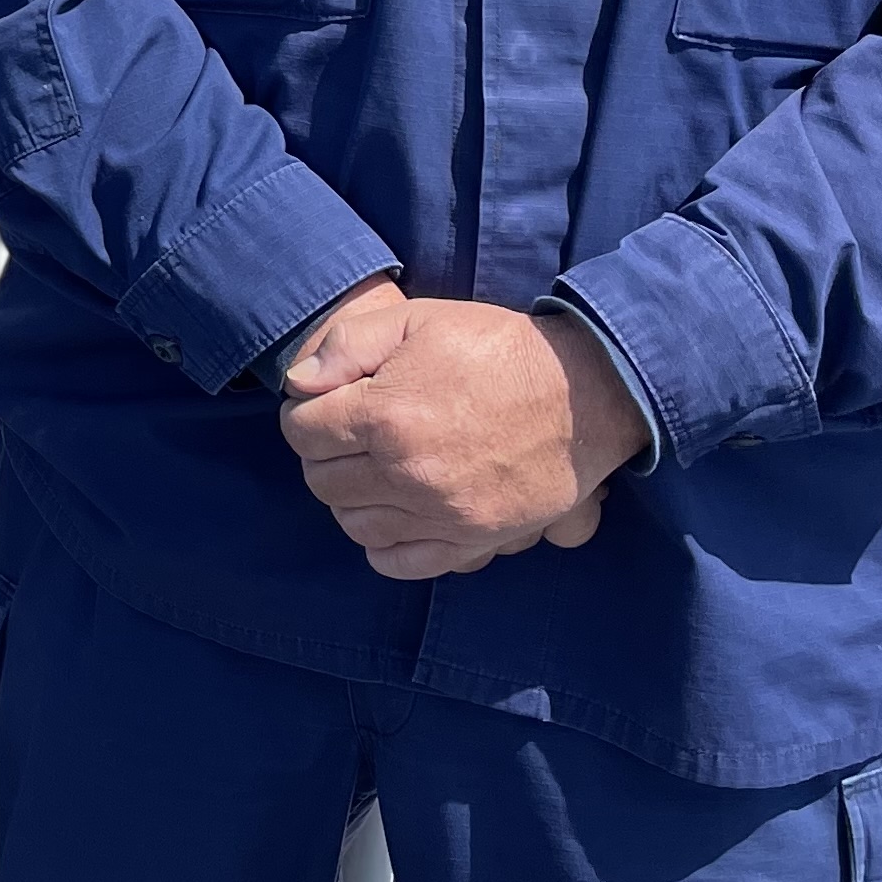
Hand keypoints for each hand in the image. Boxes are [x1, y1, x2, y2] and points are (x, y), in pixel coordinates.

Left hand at [277, 299, 644, 580]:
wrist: (584, 391)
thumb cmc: (498, 349)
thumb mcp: (418, 320)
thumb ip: (346, 345)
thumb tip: (297, 384)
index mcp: (385, 414)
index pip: (302, 432)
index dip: (307, 414)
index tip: (328, 404)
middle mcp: (406, 472)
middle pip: (322, 481)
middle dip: (326, 454)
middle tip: (351, 435)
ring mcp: (440, 513)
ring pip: (355, 524)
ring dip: (353, 498)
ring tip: (374, 471)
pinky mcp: (472, 539)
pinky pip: (401, 562)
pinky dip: (386, 544)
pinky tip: (396, 513)